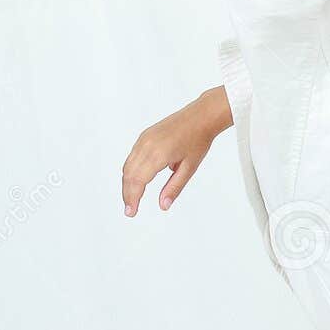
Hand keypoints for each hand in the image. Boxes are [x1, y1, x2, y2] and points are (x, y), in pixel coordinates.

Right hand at [121, 87, 229, 215]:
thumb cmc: (198, 140)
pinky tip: (136, 181)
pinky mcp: (144, 136)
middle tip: (130, 210)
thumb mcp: (189, 168)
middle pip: (128, 175)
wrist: (201, 116)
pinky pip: (132, 156)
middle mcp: (147, 145)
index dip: (132, 199)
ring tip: (132, 199)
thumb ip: (174, 187)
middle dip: (127, 194)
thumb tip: (163, 206)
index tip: (131, 213)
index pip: (138, 181)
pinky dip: (131, 171)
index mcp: (158, 154)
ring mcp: (144, 139)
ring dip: (127, 183)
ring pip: (128, 166)